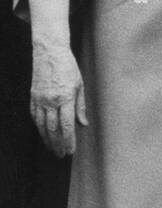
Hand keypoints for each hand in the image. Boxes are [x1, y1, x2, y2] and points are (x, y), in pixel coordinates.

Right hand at [31, 38, 86, 157]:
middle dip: (57, 144)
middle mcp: (51, 100)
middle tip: (61, 155)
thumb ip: (80, 107)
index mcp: (65, 98)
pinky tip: (43, 134)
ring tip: (52, 149)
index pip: (66, 126)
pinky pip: (35, 116)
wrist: (49, 52)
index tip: (71, 151)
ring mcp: (40, 99)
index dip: (69, 141)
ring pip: (42, 125)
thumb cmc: (68, 67)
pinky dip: (39, 127)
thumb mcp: (80, 85)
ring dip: (47, 140)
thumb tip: (83, 124)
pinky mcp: (33, 97)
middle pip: (53, 129)